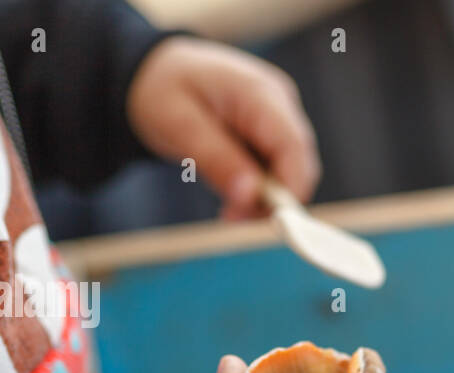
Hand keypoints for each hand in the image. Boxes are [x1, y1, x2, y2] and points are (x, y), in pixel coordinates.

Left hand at [127, 36, 320, 218]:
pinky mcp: (270, 131)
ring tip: (229, 212)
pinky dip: (259, 188)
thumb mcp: (178, 125)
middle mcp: (278, 102)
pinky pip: (276, 167)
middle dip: (275, 198)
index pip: (293, 145)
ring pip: (290, 169)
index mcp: (257, 92)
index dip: (291, 187)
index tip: (271, 220)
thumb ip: (216, 159)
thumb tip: (250, 196)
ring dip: (265, 198)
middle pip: (298, 161)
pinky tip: (233, 196)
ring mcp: (277, 115)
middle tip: (235, 218)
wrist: (155, 71)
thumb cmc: (163, 89)